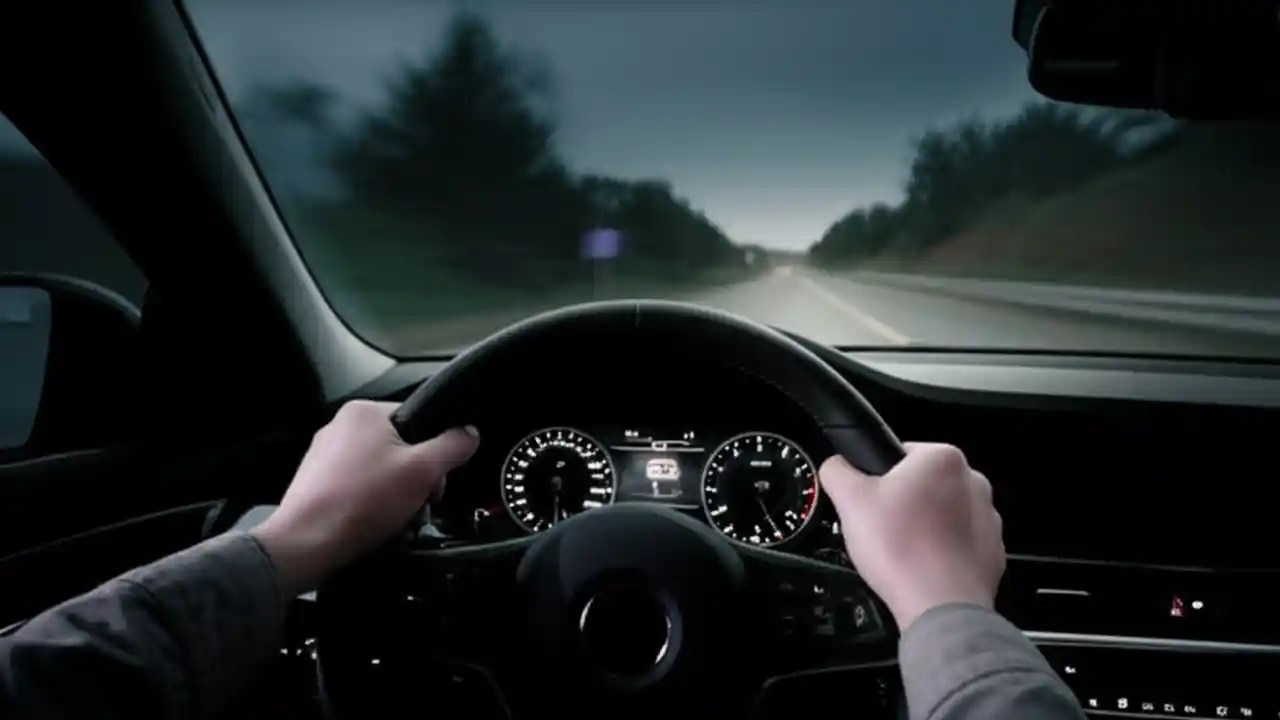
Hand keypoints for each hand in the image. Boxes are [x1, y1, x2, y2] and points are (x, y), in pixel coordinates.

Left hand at [252, 400, 478, 594]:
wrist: (306, 544)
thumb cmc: (362, 501)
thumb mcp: (423, 470)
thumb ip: (453, 447)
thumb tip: (470, 433)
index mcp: (363, 412)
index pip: (418, 421)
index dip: (436, 453)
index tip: (435, 483)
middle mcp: (340, 427)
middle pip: (400, 448)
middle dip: (415, 481)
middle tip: (417, 506)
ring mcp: (324, 456)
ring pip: (381, 472)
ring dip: (397, 498)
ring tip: (396, 521)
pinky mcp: (316, 484)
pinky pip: (358, 489)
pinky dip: (372, 506)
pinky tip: (375, 526)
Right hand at [819, 443, 1003, 630]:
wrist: (940, 605)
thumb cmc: (900, 548)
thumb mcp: (849, 500)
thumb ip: (837, 471)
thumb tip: (836, 466)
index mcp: (943, 458)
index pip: (902, 453)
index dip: (879, 478)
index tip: (871, 503)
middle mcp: (974, 482)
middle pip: (924, 485)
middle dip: (903, 503)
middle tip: (882, 529)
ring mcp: (989, 519)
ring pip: (943, 515)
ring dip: (923, 527)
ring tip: (901, 551)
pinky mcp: (992, 551)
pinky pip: (959, 544)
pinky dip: (941, 552)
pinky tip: (922, 567)